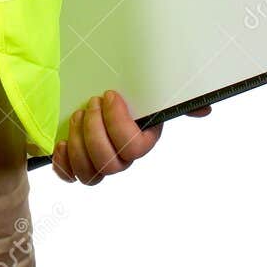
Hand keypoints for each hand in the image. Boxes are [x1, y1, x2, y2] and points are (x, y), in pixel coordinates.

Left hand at [52, 89, 211, 184]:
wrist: (99, 91)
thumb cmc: (129, 90)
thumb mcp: (153, 89)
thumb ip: (179, 98)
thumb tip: (205, 109)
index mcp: (142, 140)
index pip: (134, 148)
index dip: (118, 123)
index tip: (110, 94)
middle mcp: (122, 157)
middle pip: (110, 165)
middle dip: (95, 131)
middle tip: (91, 103)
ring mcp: (99, 163)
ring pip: (90, 174)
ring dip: (78, 143)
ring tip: (77, 116)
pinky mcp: (76, 162)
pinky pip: (70, 177)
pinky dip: (63, 164)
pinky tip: (61, 143)